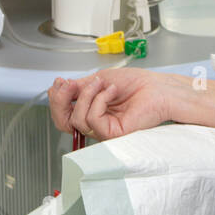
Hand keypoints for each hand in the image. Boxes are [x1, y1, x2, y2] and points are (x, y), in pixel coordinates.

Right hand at [48, 68, 171, 140]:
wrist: (158, 87)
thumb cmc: (137, 84)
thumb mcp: (99, 80)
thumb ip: (78, 88)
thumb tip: (58, 89)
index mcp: (90, 109)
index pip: (62, 113)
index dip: (56, 99)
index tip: (61, 81)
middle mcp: (94, 122)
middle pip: (62, 122)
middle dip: (60, 101)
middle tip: (68, 85)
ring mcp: (102, 129)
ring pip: (76, 119)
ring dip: (87, 95)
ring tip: (103, 84)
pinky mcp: (112, 134)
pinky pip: (92, 119)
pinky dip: (99, 100)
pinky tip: (112, 91)